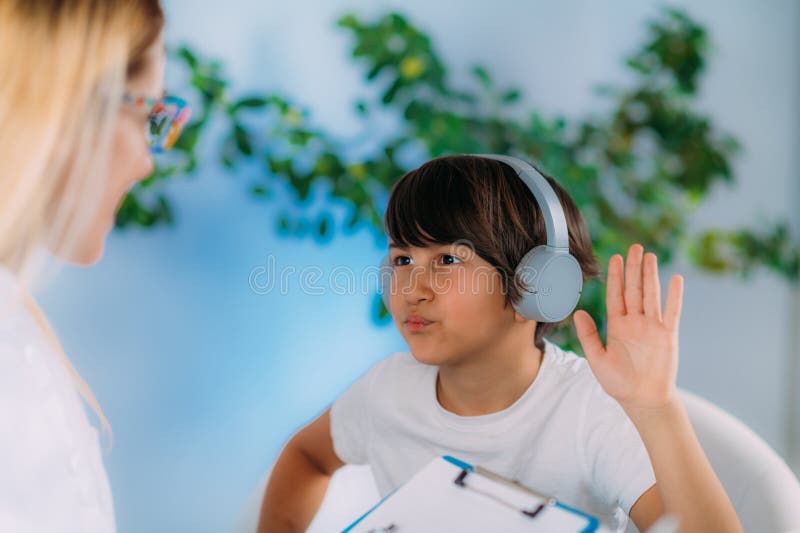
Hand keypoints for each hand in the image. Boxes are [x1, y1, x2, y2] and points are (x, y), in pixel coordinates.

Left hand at [573, 244, 683, 412]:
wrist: (643, 400)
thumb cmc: (619, 383)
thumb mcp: (597, 359)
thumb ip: (588, 335)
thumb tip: (578, 312)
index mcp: (617, 326)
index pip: (616, 295)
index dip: (616, 277)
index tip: (614, 257)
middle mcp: (635, 322)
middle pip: (634, 290)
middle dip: (633, 269)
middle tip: (634, 247)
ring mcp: (652, 327)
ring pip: (651, 295)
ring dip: (650, 276)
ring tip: (649, 256)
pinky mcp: (668, 336)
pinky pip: (672, 312)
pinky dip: (674, 296)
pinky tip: (675, 279)